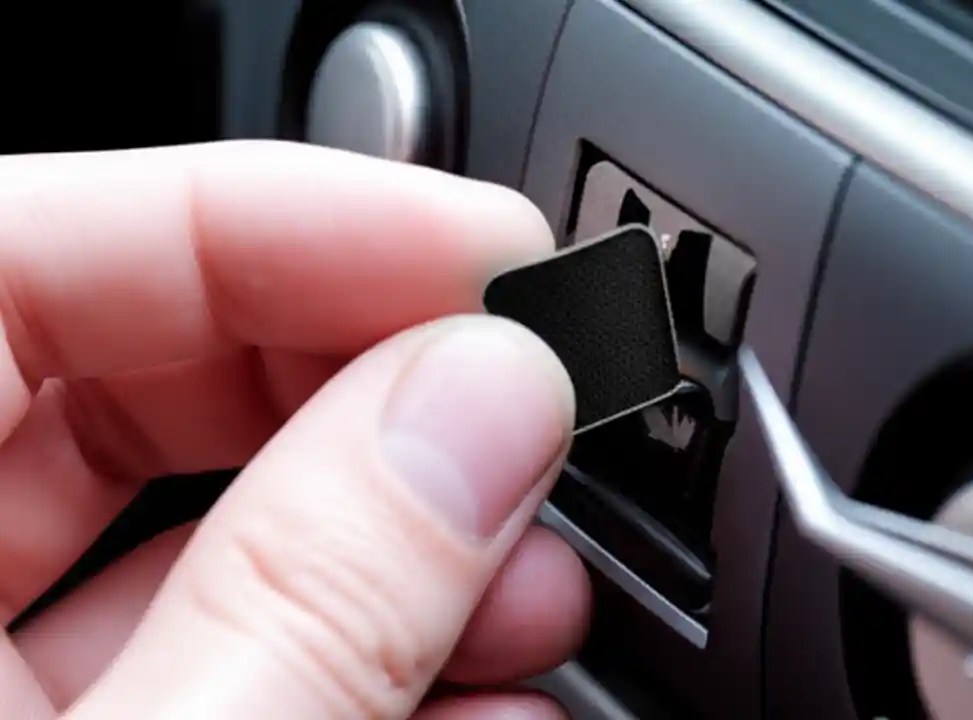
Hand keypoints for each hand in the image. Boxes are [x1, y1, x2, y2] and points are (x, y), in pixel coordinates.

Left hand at [0, 141, 590, 719]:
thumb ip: (314, 592)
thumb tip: (486, 401)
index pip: (25, 252)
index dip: (274, 221)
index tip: (480, 255)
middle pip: (125, 377)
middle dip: (367, 386)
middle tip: (526, 405)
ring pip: (187, 533)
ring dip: (399, 541)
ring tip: (535, 586)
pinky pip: (209, 664)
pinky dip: (354, 655)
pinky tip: (477, 697)